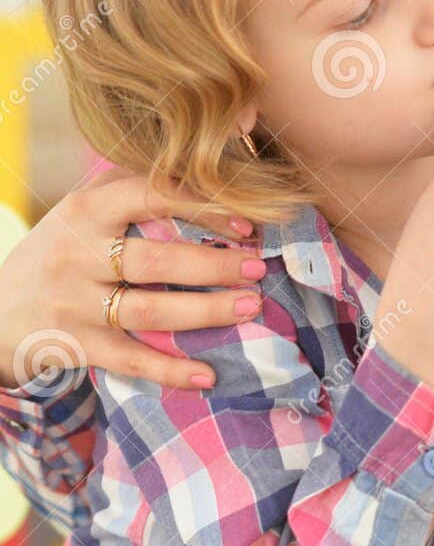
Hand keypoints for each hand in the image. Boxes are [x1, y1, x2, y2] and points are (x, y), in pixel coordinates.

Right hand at [0, 167, 263, 390]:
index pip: (150, 197)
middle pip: (156, 260)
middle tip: (258, 267)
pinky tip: (209, 375)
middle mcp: (76, 255)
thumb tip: (212, 170)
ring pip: (150, 309)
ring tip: (251, 305)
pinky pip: (131, 360)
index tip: (245, 222)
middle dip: (214, 264)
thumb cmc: (63, 248)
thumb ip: (134, 185)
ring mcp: (75, 304)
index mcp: (84, 211)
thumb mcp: (83, 208)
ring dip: (207, 310)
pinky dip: (171, 371)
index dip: (202, 207)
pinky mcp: (77, 346)